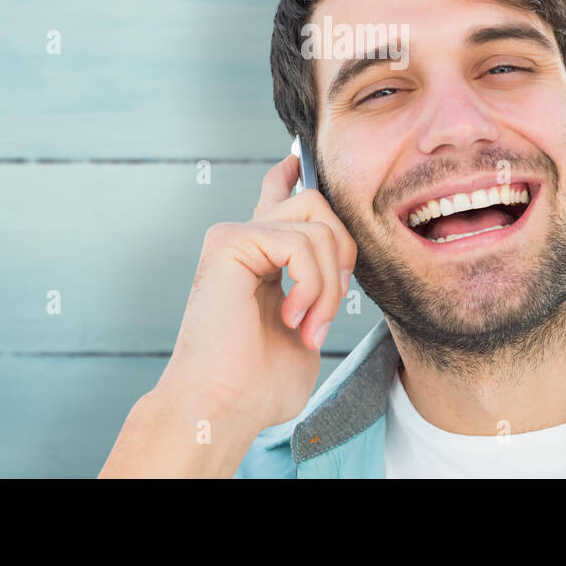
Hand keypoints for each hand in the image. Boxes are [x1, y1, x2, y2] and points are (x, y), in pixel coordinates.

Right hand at [155, 152, 358, 430]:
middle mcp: (244, 238)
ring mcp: (234, 236)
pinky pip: (303, 243)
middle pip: (319, 203)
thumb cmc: (258, 384)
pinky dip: (313, 285)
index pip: (277, 195)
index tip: (297, 158)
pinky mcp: (230, 241)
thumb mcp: (305, 327)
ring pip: (319, 225)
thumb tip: (341, 258)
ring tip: (308, 327)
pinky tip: (293, 318)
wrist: (221, 407)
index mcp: (258, 256)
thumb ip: (319, 286)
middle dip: (344, 256)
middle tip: (326, 312)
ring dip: (329, 285)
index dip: (292, 173)